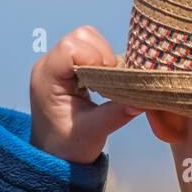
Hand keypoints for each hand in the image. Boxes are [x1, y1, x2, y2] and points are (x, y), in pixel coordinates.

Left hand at [29, 26, 139, 163]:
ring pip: (86, 37)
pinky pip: (90, 46)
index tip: (106, 81)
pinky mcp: (68, 66)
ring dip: (105, 54)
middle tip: (109, 80)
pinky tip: (106, 78)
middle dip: (103, 54)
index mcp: (47, 78)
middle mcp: (49, 65)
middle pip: (80, 36)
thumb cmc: (68, 145)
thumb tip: (144, 99)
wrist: (55, 155)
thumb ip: (116, 113)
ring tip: (107, 79)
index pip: (71, 48)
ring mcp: (57, 63)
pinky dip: (104, 57)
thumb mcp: (93, 132)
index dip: (95, 57)